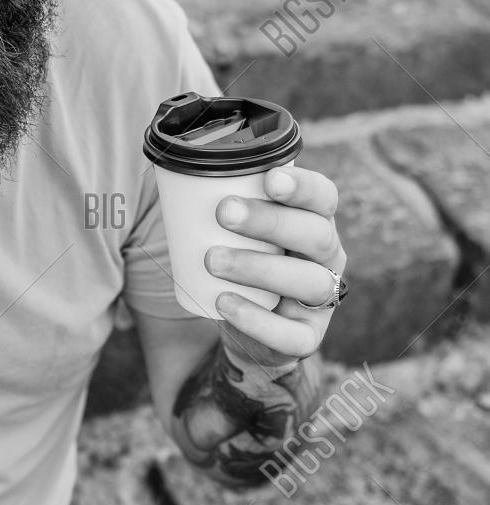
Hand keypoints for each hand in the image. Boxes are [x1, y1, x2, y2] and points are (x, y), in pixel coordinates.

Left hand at [204, 165, 346, 369]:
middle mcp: (327, 258)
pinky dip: (257, 319)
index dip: (303, 187)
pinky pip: (292, 335)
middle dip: (270, 221)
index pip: (323, 197)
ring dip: (259, 267)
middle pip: (316, 235)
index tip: (270, 179)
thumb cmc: (238, 258)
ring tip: (212, 260)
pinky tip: (225, 302)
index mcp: (314, 222)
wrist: (241, 322)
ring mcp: (321, 299)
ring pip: (307, 281)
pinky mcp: (307, 336)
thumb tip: (177, 168)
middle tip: (224, 212)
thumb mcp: (235, 228)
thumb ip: (218, 199)